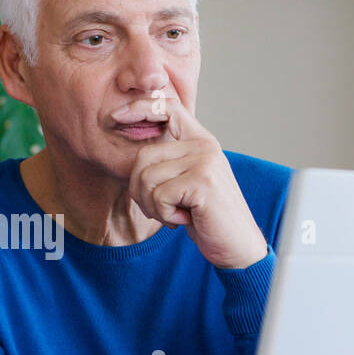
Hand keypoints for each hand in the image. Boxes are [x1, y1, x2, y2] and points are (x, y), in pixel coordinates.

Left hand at [123, 95, 267, 269]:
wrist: (237, 246)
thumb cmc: (206, 217)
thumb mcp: (186, 183)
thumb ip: (167, 162)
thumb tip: (128, 139)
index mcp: (200, 142)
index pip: (168, 107)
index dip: (140, 107)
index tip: (116, 116)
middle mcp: (204, 146)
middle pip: (143, 157)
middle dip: (139, 190)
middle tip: (161, 208)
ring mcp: (205, 161)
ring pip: (146, 178)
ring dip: (153, 206)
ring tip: (177, 214)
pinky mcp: (202, 181)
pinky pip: (158, 196)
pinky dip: (165, 215)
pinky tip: (185, 220)